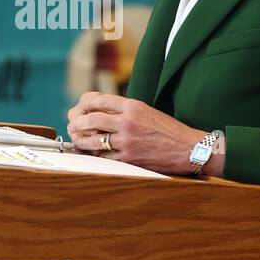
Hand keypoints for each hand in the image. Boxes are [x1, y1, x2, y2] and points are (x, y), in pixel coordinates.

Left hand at [66, 91, 206, 174]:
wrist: (187, 148)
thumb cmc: (167, 129)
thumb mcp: (146, 111)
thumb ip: (123, 109)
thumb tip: (97, 111)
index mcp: (132, 106)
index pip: (97, 100)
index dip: (82, 104)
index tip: (79, 108)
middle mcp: (128, 122)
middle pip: (90, 119)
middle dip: (75, 122)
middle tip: (72, 125)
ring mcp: (127, 142)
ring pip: (92, 140)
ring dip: (79, 140)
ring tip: (76, 139)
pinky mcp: (129, 159)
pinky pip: (103, 157)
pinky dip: (94, 155)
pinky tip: (91, 153)